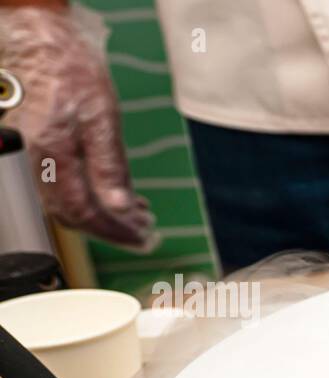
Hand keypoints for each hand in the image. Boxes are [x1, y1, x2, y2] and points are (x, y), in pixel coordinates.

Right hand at [0, 4, 157, 248]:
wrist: (45, 42)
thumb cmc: (73, 71)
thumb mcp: (102, 118)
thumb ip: (110, 167)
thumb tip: (121, 207)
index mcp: (52, 155)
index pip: (83, 212)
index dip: (114, 231)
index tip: (142, 238)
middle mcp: (37, 162)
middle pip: (73, 215)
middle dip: (111, 228)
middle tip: (145, 231)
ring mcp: (36, 157)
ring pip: (68, 203)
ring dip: (104, 214)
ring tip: (138, 214)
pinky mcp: (41, 150)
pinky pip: (63, 186)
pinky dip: (92, 197)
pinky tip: (117, 194)